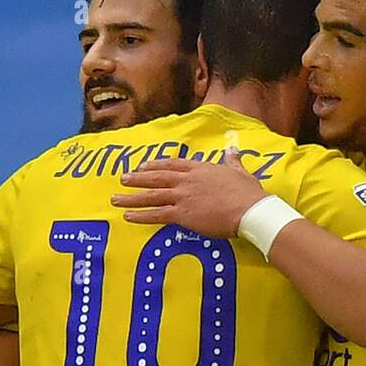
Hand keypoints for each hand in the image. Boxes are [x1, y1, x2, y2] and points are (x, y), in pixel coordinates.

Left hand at [111, 147, 265, 236]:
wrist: (249, 209)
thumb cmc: (247, 193)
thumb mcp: (240, 171)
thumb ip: (232, 160)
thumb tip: (233, 148)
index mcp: (200, 168)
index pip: (172, 164)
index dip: (156, 165)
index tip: (143, 165)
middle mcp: (187, 180)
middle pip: (157, 177)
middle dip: (137, 178)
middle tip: (122, 179)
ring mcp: (183, 196)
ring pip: (152, 195)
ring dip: (132, 197)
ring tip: (116, 198)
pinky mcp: (183, 214)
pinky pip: (157, 214)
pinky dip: (141, 215)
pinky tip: (128, 216)